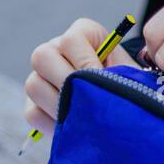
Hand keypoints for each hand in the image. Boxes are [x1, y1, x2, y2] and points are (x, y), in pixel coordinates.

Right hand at [24, 18, 133, 136]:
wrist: (123, 114)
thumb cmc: (130, 91)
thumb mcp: (131, 75)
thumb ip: (124, 66)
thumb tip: (111, 67)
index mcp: (82, 36)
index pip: (71, 40)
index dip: (86, 62)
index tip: (102, 80)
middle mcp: (56, 51)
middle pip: (42, 57)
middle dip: (67, 84)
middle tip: (87, 101)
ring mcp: (41, 78)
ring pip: (34, 85)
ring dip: (60, 105)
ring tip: (84, 117)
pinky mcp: (34, 105)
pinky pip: (32, 112)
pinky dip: (52, 123)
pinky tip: (74, 127)